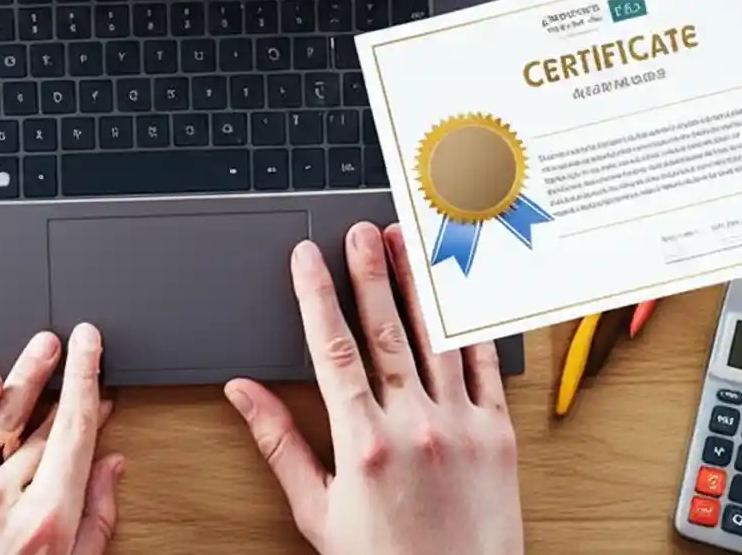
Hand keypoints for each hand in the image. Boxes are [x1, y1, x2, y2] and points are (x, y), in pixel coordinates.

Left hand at [0, 325, 122, 554]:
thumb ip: (96, 519)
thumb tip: (112, 466)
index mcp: (48, 521)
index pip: (75, 429)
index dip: (87, 379)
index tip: (92, 349)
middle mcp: (4, 503)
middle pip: (41, 425)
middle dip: (64, 383)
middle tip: (76, 350)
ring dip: (23, 379)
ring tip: (41, 348)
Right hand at [225, 223, 523, 554]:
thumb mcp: (316, 510)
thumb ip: (278, 443)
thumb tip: (242, 393)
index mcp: (364, 443)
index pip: (333, 349)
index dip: (316, 295)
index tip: (306, 258)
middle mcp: (414, 426)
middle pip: (386, 329)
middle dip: (370, 271)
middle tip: (361, 230)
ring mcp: (462, 426)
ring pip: (437, 337)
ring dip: (419, 283)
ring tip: (408, 243)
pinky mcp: (500, 435)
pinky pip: (486, 366)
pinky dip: (471, 325)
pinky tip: (458, 295)